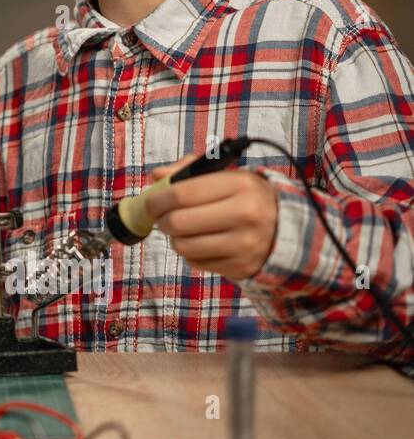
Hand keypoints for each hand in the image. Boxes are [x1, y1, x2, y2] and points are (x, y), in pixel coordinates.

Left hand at [144, 154, 278, 280]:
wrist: (288, 228)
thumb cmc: (247, 197)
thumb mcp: (227, 175)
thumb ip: (188, 170)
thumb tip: (156, 176)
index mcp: (240, 185)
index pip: (181, 193)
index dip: (157, 199)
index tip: (150, 201)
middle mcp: (245, 215)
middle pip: (178, 222)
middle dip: (162, 219)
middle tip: (162, 216)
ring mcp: (244, 244)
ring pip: (183, 246)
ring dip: (174, 238)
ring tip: (181, 229)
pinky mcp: (241, 267)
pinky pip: (196, 262)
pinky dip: (190, 253)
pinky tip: (200, 242)